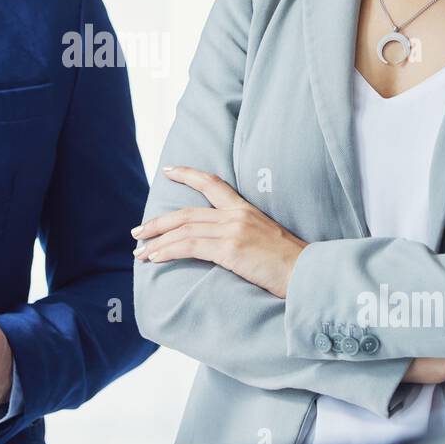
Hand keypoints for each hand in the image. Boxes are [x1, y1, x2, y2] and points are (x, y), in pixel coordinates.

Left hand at [132, 165, 307, 298]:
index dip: (187, 174)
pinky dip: (167, 251)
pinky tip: (154, 257)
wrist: (307, 273)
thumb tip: (222, 247)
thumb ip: (243, 236)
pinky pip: (189, 246)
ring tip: (139, 252)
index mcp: (245, 209)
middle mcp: (236, 215)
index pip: (213, 183)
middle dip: (157, 222)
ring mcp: (232, 230)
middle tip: (137, 231)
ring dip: (156, 241)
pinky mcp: (229, 248)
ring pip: (182, 230)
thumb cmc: (291, 264)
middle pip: (186, 213)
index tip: (168, 170)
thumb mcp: (266, 240)